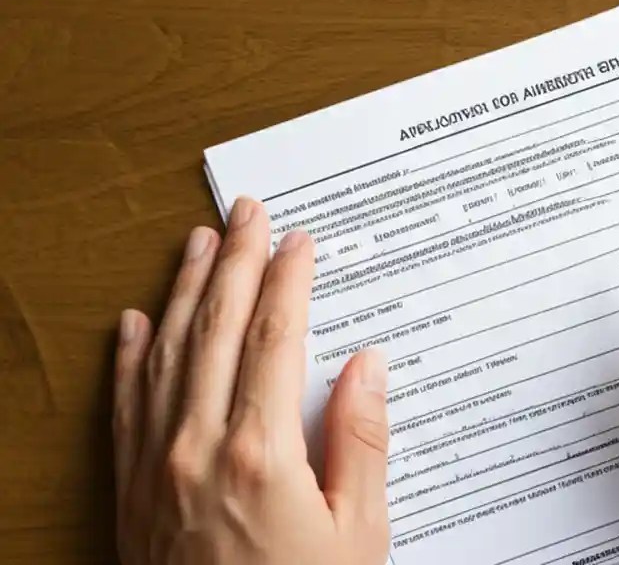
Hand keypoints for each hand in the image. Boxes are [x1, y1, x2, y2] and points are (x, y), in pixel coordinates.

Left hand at [112, 197, 390, 564]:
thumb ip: (361, 441)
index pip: (276, 337)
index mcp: (262, 452)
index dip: (288, 280)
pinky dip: (130, 357)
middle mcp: (198, 447)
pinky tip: (137, 321)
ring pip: (166, 353)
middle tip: (248, 212)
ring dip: (184, 290)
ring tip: (199, 242)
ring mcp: (157, 466)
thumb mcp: (359, 534)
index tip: (300, 241)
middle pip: (217, 328)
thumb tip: (366, 365)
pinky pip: (126, 404)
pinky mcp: (133, 490)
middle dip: (235, 261)